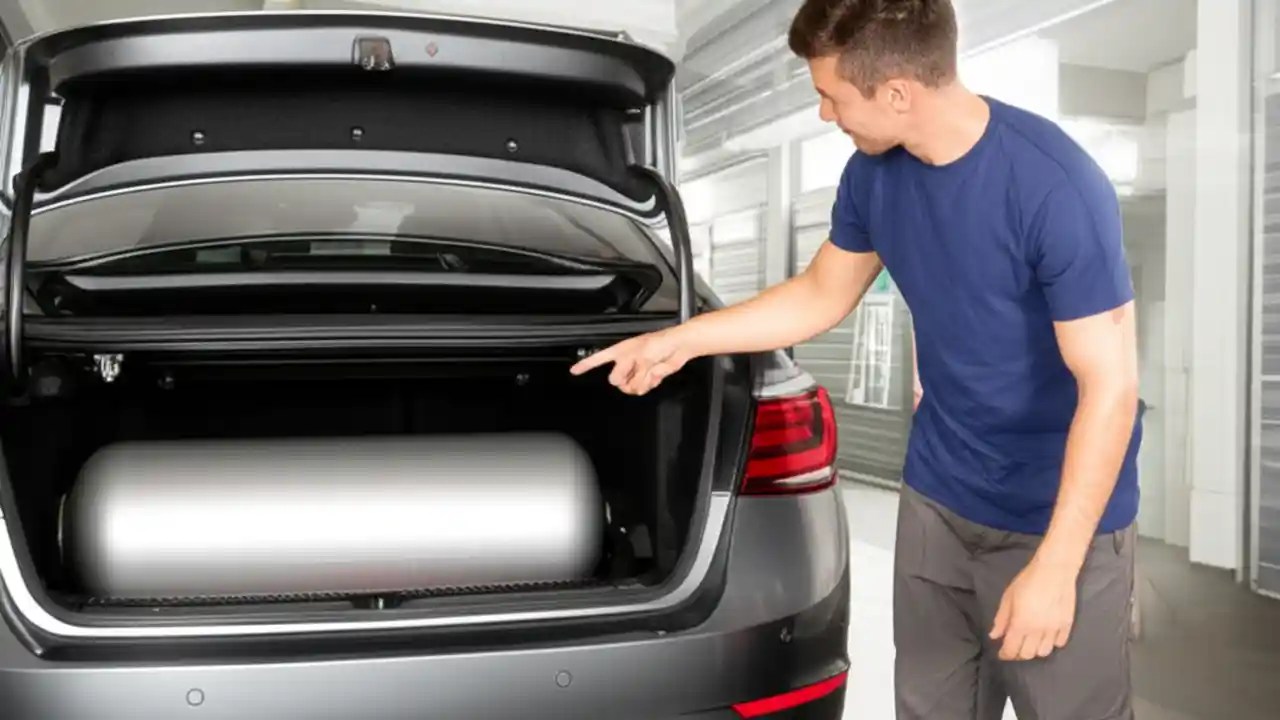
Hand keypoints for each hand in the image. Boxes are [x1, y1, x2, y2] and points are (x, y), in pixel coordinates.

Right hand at [568, 328, 692, 394]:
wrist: (678, 347)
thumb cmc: (660, 343)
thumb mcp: (640, 356)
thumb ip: (629, 371)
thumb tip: (622, 382)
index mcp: (620, 352)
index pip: (597, 359)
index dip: (584, 365)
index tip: (573, 371)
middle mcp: (626, 362)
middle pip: (615, 381)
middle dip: (626, 379)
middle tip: (638, 370)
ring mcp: (637, 371)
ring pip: (629, 388)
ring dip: (641, 382)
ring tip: (649, 370)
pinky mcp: (648, 378)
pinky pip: (642, 390)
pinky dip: (650, 383)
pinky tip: (655, 374)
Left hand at [989, 559, 1077, 660]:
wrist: (1055, 570)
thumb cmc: (1028, 580)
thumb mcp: (1009, 597)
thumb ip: (1001, 619)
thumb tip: (994, 636)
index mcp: (1021, 624)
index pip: (1012, 649)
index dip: (1005, 655)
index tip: (1002, 654)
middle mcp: (1038, 631)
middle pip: (1028, 655)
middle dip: (1018, 654)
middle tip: (1014, 647)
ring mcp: (1054, 629)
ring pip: (1044, 652)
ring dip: (1035, 650)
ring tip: (1030, 642)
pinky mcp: (1067, 625)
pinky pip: (1060, 643)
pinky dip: (1052, 643)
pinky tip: (1046, 636)